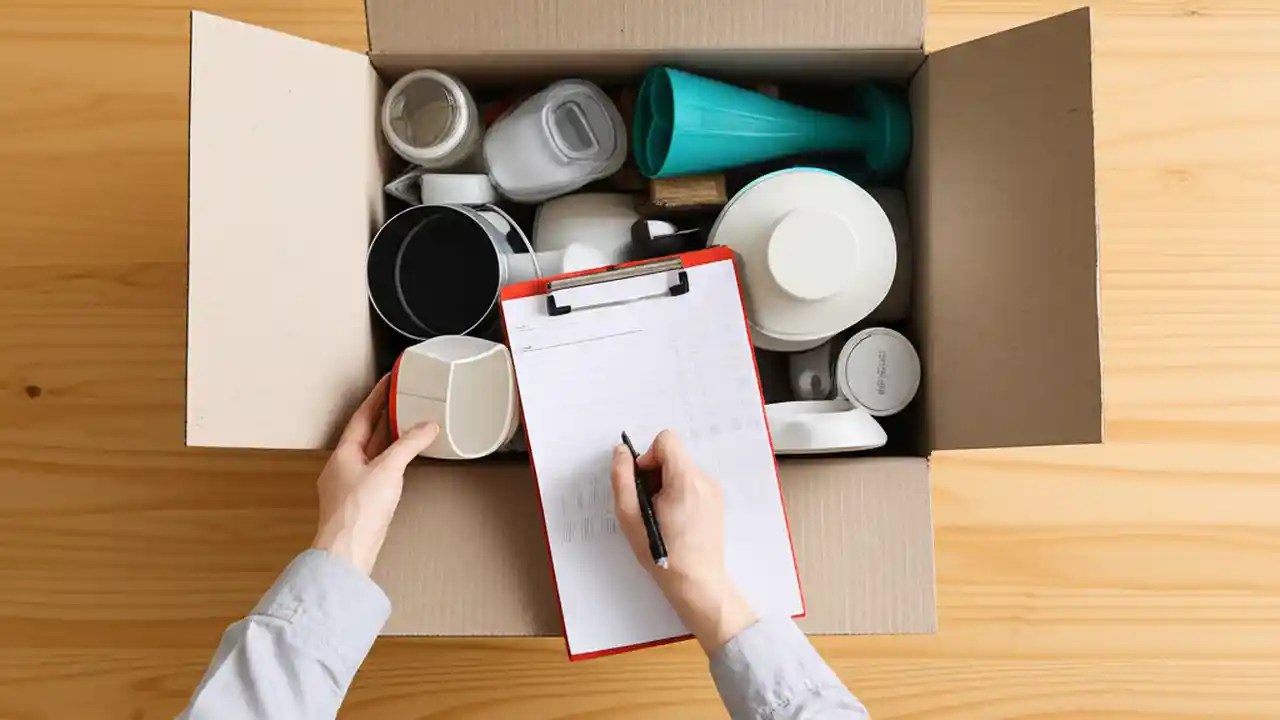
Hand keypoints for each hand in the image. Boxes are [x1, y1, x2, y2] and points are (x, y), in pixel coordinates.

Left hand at [312, 375, 439, 574]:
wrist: (347, 552)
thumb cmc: (358, 513)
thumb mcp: (388, 470)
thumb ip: (408, 445)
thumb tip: (426, 427)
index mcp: (343, 454)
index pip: (362, 416)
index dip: (378, 397)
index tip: (390, 381)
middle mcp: (343, 467)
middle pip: (365, 434)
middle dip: (384, 416)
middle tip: (402, 399)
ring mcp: (350, 486)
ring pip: (371, 453)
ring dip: (389, 438)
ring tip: (407, 423)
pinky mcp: (361, 503)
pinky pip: (377, 471)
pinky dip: (391, 460)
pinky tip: (402, 461)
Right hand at [611, 430, 756, 653]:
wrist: (697, 583)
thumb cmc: (662, 553)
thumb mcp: (631, 517)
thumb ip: (622, 479)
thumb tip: (621, 452)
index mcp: (685, 480)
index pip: (666, 439)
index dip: (647, 456)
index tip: (642, 483)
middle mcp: (704, 480)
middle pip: (673, 455)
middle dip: (655, 473)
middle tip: (648, 505)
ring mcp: (714, 490)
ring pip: (681, 470)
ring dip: (666, 485)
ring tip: (661, 516)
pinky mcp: (716, 501)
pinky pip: (692, 483)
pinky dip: (679, 493)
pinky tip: (674, 520)